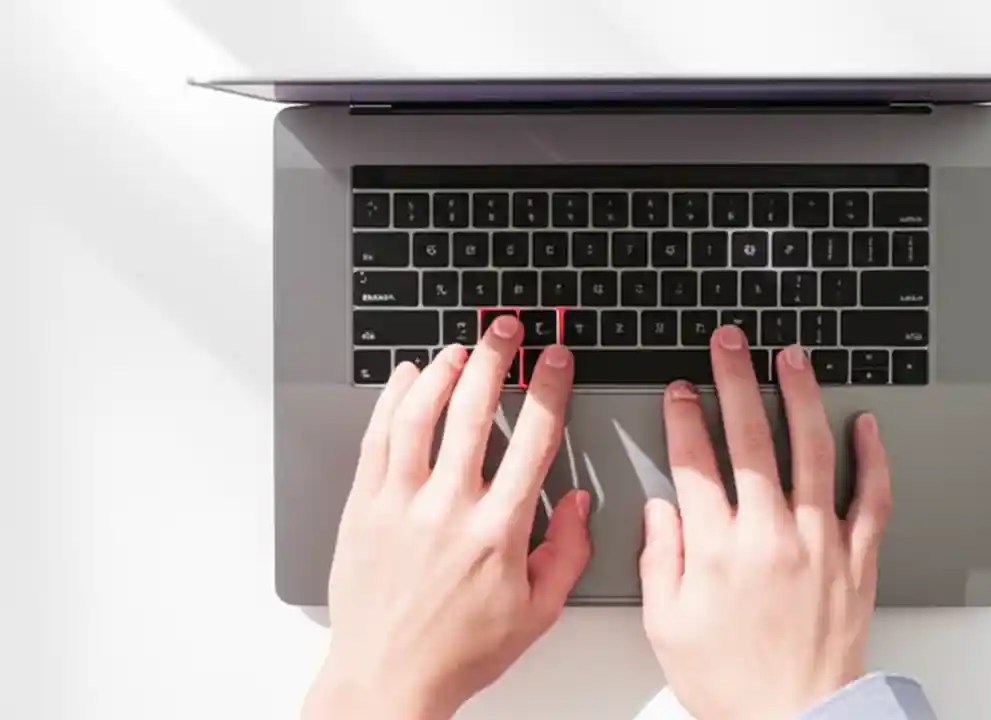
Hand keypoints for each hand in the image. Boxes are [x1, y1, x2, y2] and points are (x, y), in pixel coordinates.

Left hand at [303, 316, 591, 719]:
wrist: (388, 679)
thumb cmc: (461, 650)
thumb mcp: (538, 612)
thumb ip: (569, 552)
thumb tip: (581, 503)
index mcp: (499, 532)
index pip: (533, 439)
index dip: (549, 388)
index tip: (556, 358)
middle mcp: (449, 509)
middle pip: (473, 410)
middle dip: (496, 357)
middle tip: (507, 329)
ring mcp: (400, 504)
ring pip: (421, 415)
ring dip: (443, 370)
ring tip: (461, 347)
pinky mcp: (363, 508)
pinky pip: (377, 439)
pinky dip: (393, 400)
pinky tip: (406, 379)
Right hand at [640, 325, 892, 719]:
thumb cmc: (731, 683)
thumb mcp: (667, 625)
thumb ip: (659, 558)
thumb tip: (661, 508)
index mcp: (716, 549)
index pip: (695, 462)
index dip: (684, 417)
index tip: (680, 389)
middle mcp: (770, 535)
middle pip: (750, 439)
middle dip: (735, 380)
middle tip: (728, 342)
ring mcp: (820, 542)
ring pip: (812, 451)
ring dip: (800, 396)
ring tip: (791, 357)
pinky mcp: (858, 559)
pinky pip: (873, 498)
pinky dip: (873, 457)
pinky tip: (866, 423)